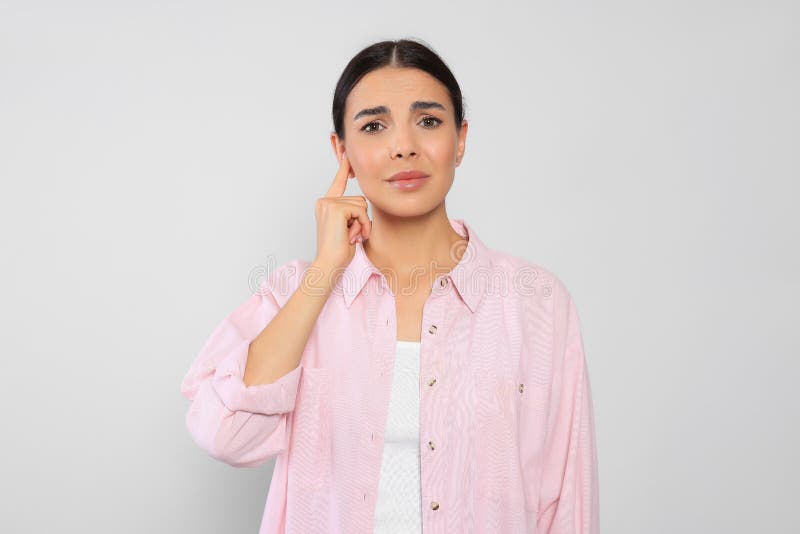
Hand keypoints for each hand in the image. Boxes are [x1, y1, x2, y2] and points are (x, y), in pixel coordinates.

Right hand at [313, 150, 371, 271]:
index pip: (338, 182)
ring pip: (361, 204)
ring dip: (362, 223)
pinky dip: (362, 225)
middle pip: (359, 198)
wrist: (329, 265)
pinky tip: (351, 235)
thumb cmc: (339, 252)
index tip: (346, 152)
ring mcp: (328, 203)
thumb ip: (352, 213)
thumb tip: (362, 204)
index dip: (343, 167)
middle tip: (351, 234)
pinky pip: (361, 211)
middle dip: (362, 218)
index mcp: (326, 204)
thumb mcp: (348, 228)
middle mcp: (325, 201)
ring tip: (350, 236)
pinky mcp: (335, 208)